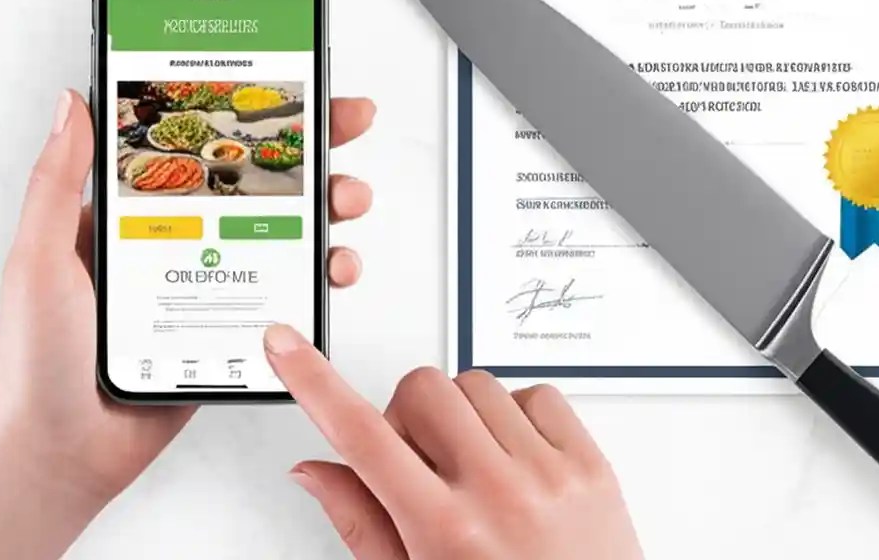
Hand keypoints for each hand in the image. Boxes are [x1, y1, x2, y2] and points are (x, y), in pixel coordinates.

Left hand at [0, 90, 376, 502]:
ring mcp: (211, 283)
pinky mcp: (234, 328)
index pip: (200, 145)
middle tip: (348, 125)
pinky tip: (331, 272)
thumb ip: (57, 182)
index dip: (246, 111)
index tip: (291, 83)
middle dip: (313, 148)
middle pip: (258, 181)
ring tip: (348, 203)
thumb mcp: (39, 258)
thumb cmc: (37, 360)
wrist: (64, 451)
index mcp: (132, 213)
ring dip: (329, 209)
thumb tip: (73, 101)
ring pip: (286, 233)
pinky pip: (288, 293)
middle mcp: (179, 240)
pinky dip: (321, 278)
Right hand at [264, 325, 643, 559]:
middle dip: (406, 418)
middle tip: (420, 465)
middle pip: (420, 391)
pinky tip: (514, 459)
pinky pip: (537, 393)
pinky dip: (515, 415)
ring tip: (474, 471)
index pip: (361, 436)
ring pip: (476, 383)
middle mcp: (499, 495)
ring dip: (461, 416)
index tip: (286, 346)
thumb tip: (314, 470)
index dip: (314, 382)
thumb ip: (363, 523)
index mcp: (444, 532)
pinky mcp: (591, 464)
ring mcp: (550, 475)